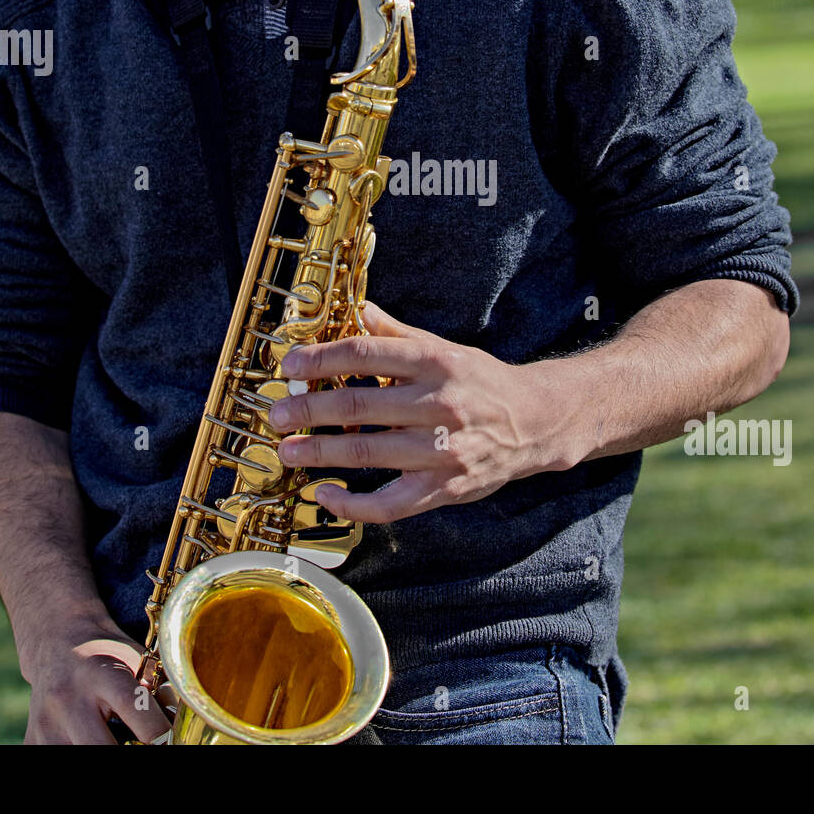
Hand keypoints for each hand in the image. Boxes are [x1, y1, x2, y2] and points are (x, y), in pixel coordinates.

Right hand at [20, 617, 172, 744]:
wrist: (57, 640)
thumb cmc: (108, 652)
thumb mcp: (138, 660)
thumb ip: (158, 693)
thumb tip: (180, 728)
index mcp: (101, 673)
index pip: (136, 710)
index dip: (159, 733)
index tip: (169, 740)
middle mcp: (68, 699)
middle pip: (102, 749)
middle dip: (130, 753)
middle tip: (144, 745)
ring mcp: (45, 724)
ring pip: (79, 757)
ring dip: (104, 753)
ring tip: (118, 739)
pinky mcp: (31, 741)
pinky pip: (58, 759)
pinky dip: (80, 754)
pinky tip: (93, 741)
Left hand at [269, 302, 580, 523]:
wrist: (536, 423)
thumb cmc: (482, 383)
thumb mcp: (444, 349)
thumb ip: (398, 334)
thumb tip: (357, 309)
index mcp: (435, 362)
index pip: (366, 354)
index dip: (321, 359)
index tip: (290, 365)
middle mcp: (439, 404)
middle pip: (358, 404)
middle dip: (308, 409)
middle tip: (276, 414)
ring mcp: (442, 450)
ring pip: (368, 453)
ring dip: (320, 452)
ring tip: (288, 450)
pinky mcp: (445, 488)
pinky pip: (390, 504)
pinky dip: (352, 504)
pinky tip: (325, 495)